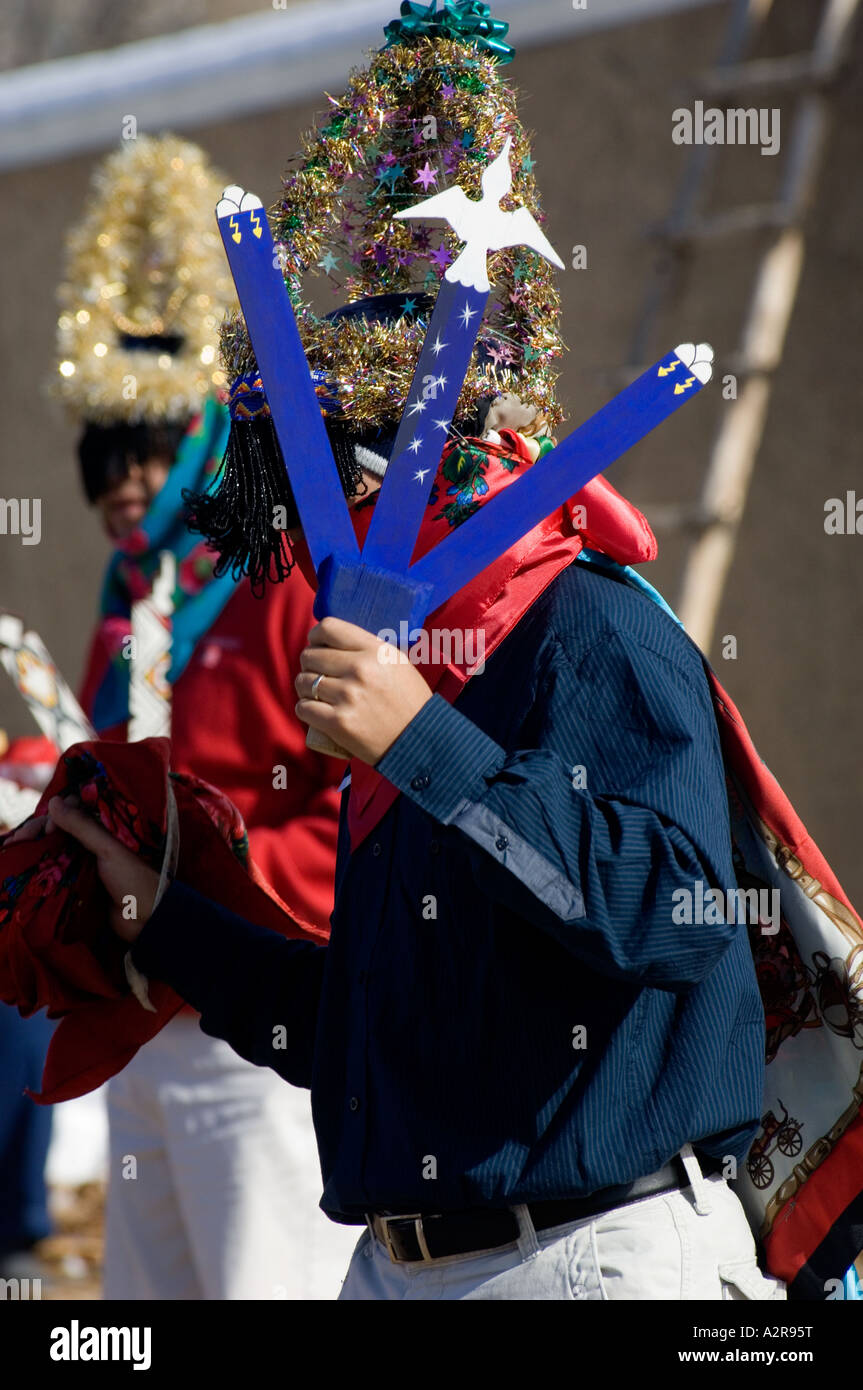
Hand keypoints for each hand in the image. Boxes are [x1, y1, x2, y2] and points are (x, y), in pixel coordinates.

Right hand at [10, 796, 159, 943]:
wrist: (146, 919)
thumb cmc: (134, 879)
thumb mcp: (109, 849)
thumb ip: (83, 826)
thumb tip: (54, 802)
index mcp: (108, 827)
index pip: (76, 809)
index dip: (59, 813)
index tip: (49, 828)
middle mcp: (96, 840)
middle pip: (62, 828)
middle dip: (39, 830)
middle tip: (18, 840)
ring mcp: (88, 861)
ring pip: (56, 847)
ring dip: (36, 846)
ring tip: (13, 849)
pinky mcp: (81, 881)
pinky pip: (57, 869)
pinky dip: (41, 865)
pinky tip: (24, 865)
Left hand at [295, 617, 432, 764]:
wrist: (420, 740)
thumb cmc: (409, 701)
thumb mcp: (396, 663)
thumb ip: (367, 648)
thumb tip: (331, 642)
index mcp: (375, 650)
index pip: (328, 628)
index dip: (315, 637)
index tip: (317, 647)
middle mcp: (360, 669)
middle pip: (310, 655)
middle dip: (309, 665)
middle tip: (318, 676)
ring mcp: (347, 696)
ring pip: (303, 682)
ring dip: (305, 688)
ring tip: (317, 695)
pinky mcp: (338, 722)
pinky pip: (303, 708)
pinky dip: (306, 710)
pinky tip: (316, 711)